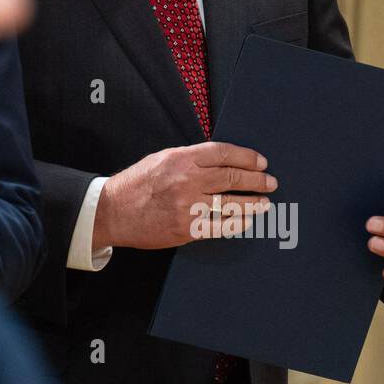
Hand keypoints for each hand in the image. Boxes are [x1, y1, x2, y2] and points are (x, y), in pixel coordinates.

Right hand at [93, 142, 275, 250]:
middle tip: (270, 182)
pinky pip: (221, 226)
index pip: (224, 154)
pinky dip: (237, 223)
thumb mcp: (162, 160)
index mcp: (181, 159)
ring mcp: (188, 206)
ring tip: (265, 203)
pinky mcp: (187, 229)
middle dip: (257, 180)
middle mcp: (187, 180)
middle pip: (232, 178)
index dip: (247, 158)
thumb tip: (221, 162)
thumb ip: (190, 159)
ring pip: (232, 204)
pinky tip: (246, 220)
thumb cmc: (136, 184)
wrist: (113, 211)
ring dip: (253, 203)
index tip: (261, 162)